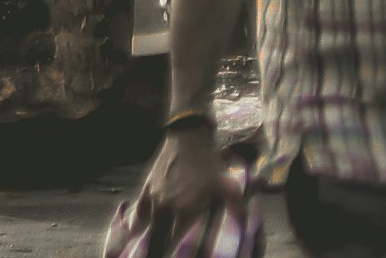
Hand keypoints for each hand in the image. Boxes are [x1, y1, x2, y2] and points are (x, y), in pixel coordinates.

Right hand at [132, 124, 237, 243]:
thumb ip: (237, 210)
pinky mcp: (146, 188)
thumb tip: (247, 227)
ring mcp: (153, 197)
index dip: (179, 251)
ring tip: (155, 246)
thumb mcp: (229, 187)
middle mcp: (166, 207)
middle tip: (170, 250)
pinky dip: (138, 221)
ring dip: (153, 235)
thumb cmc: (208, 165)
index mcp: (185, 210)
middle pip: (162, 236)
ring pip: (148, 225)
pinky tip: (138, 229)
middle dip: (167, 245)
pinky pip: (139, 211)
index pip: (177, 241)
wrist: (187, 139)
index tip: (183, 254)